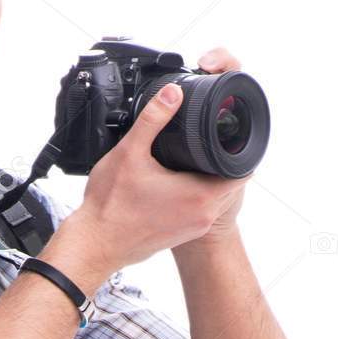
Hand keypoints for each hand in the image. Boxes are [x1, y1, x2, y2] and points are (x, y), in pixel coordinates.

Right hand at [49, 49, 251, 281]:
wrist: (95, 245)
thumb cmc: (110, 207)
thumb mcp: (130, 153)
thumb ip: (153, 119)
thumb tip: (172, 93)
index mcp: (200, 195)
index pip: (243, 169)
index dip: (237, 148)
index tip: (224, 135)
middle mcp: (204, 215)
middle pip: (230, 181)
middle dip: (221, 161)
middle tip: (205, 141)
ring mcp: (195, 228)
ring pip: (216, 196)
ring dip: (208, 179)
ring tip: (189, 160)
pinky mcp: (183, 234)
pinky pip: (201, 210)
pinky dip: (195, 195)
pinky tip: (174, 183)